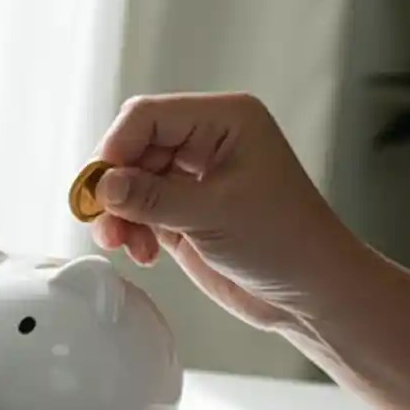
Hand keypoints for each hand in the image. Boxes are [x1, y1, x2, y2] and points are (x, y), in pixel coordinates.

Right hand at [91, 92, 364, 331]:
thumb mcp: (214, 214)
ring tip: (121, 244)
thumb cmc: (286, 242)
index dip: (115, 147)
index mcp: (224, 120)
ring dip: (118, 213)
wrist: (309, 293)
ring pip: (129, 181)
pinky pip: (137, 209)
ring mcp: (192, 177)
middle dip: (113, 186)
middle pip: (132, 147)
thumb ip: (152, 198)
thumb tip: (102, 186)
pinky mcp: (182, 210)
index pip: (148, 116)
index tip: (99, 187)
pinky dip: (130, 230)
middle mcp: (206, 141)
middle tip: (103, 221)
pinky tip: (142, 253)